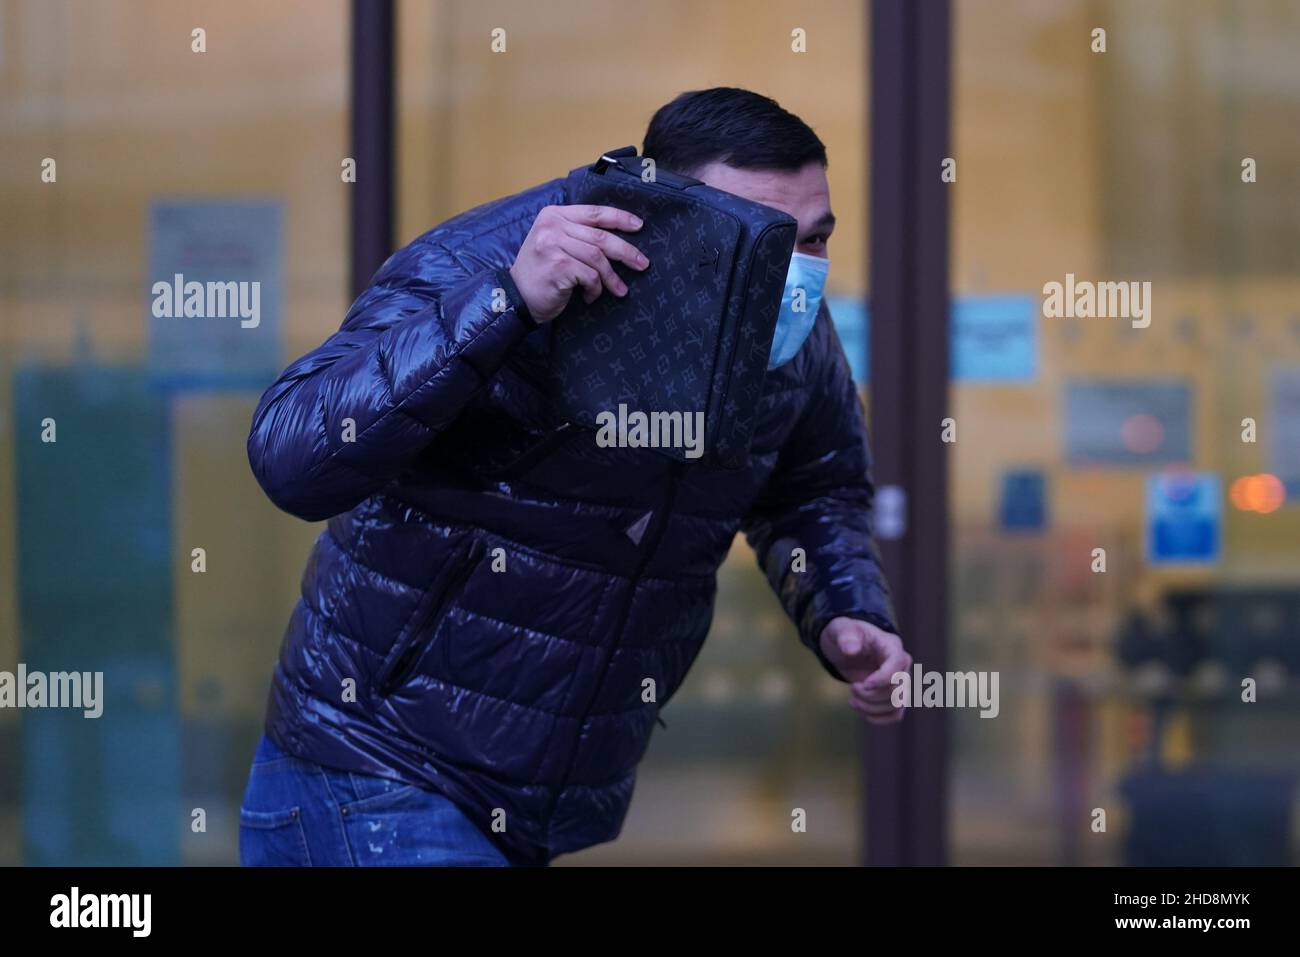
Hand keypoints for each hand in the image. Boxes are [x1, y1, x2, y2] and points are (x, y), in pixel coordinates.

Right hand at [507, 204, 648, 322]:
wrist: (515, 297)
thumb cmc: (541, 273)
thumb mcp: (554, 244)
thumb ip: (577, 234)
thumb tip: (617, 238)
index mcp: (553, 215)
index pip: (594, 212)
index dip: (620, 218)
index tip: (639, 226)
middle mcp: (552, 226)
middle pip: (600, 236)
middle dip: (626, 251)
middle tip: (642, 263)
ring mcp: (553, 244)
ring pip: (598, 258)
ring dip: (611, 277)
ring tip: (619, 290)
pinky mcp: (558, 266)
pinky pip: (590, 276)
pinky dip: (595, 289)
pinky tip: (589, 296)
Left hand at [819, 616, 910, 725]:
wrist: (846, 644)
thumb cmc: (846, 634)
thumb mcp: (841, 629)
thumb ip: (846, 636)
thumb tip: (851, 649)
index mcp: (891, 645)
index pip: (898, 665)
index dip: (882, 679)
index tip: (862, 683)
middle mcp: (901, 664)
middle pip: (897, 689)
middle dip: (871, 695)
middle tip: (852, 688)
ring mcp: (900, 681)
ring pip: (897, 705)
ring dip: (872, 708)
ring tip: (852, 701)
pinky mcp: (893, 694)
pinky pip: (895, 714)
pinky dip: (877, 718)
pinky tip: (860, 710)